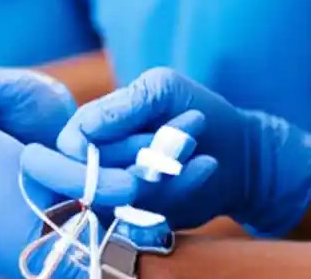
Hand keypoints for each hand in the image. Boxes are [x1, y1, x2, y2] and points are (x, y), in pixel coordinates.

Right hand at [44, 67, 310, 235]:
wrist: (239, 149)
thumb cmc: (195, 108)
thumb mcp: (162, 90)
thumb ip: (122, 106)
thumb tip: (82, 131)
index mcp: (91, 127)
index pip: (71, 145)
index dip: (99, 147)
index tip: (146, 137)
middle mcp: (97, 163)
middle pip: (96, 173)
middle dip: (144, 152)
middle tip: (186, 133)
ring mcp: (118, 195)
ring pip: (125, 194)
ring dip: (167, 167)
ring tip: (197, 143)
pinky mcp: (142, 218)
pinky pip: (152, 212)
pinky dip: (183, 186)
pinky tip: (207, 165)